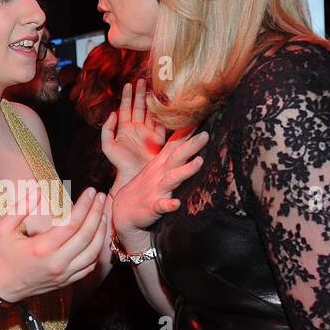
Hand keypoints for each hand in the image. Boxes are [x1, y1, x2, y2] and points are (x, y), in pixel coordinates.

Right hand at [0, 185, 109, 302]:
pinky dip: (97, 251)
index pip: (72, 223)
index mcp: (42, 248)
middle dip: (97, 213)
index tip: (89, 191)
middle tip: (100, 197)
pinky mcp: (66, 282)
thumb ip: (20, 208)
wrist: (0, 287)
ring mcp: (64, 274)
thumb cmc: (1, 255)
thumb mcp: (2, 228)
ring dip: (101, 232)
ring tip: (102, 214)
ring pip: (93, 252)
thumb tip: (39, 191)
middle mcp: (57, 263)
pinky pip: (89, 267)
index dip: (84, 206)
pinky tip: (97, 237)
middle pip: (87, 236)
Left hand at [101, 79, 165, 184]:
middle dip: (140, 93)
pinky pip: (161, 123)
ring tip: (153, 87)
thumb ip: (107, 129)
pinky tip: (164, 103)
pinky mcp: (159, 138)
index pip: (126, 108)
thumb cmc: (120, 163)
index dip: (127, 96)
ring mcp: (148, 133)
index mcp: (124, 128)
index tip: (128, 84)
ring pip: (150, 112)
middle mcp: (137, 128)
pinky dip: (163, 113)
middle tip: (142, 80)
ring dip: (151, 100)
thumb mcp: (108, 146)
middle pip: (139, 107)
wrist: (134, 175)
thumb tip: (112, 113)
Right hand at [111, 128, 208, 243]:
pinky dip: (168, 205)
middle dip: (191, 145)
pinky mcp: (152, 207)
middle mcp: (160, 174)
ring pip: (172, 178)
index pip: (175, 144)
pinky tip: (176, 204)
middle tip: (205, 134)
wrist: (123, 212)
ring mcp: (156, 190)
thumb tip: (188, 140)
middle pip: (176, 156)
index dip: (187, 131)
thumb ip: (171, 155)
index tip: (199, 117)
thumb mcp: (157, 169)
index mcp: (161, 164)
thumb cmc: (145, 189)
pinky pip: (161, 206)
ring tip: (199, 162)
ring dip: (185, 170)